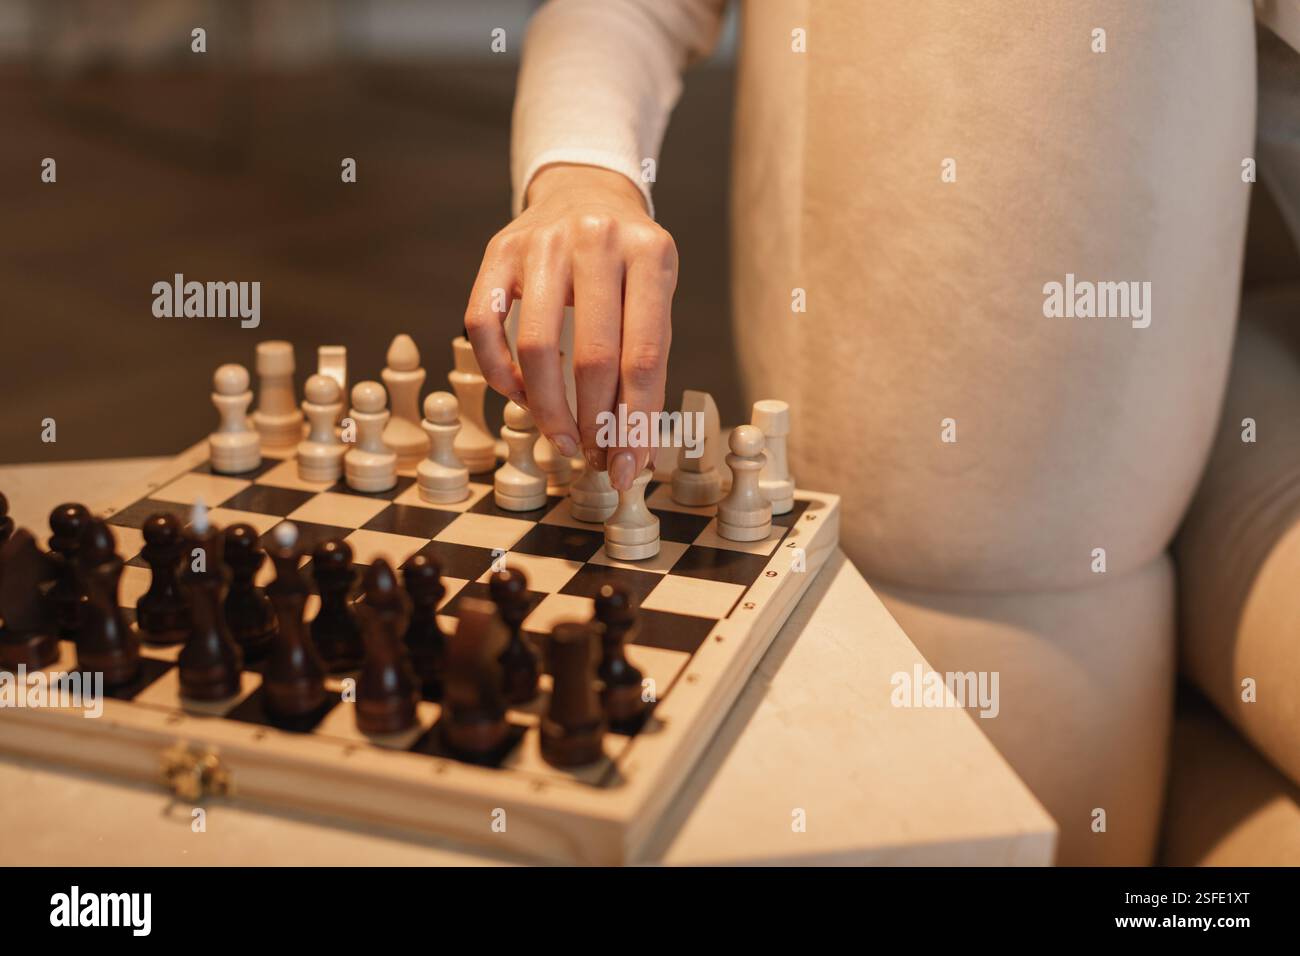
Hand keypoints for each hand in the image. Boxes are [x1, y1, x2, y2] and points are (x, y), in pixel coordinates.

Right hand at [463, 163, 677, 489]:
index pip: (645, 358)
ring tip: (562, 439)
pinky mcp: (497, 250)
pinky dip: (500, 373)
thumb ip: (647, 366)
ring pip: (536, 348)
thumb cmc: (628, 264)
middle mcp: (596, 240)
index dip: (636, 423)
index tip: (630, 468)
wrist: (585, 192)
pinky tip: (519, 396)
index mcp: (650, 253)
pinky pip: (484, 326)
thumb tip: (634, 453)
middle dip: (593, 424)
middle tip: (594, 458)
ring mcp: (542, 241)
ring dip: (547, 410)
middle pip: (594, 359)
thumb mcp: (655, 297)